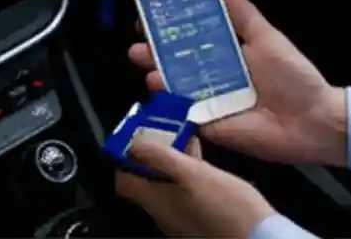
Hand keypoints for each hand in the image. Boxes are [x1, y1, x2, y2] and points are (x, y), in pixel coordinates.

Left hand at [116, 136, 275, 237]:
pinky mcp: (199, 218)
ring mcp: (181, 218)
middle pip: (144, 182)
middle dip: (150, 155)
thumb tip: (133, 144)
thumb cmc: (227, 206)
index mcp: (155, 202)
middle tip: (162, 131)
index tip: (136, 135)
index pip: (123, 180)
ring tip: (182, 138)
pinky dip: (187, 173)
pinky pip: (184, 192)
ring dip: (170, 162)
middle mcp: (163, 213)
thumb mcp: (194, 174)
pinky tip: (201, 159)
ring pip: (165, 185)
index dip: (124, 157)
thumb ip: (161, 158)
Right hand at [131, 0, 347, 166]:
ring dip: (158, 76)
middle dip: (155, 54)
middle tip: (138, 45)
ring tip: (146, 65)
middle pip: (178, 64)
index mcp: (229, 56)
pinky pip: (186, 115)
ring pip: (177, 88)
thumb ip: (247, 19)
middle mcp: (216, 78)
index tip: (150, 19)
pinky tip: (159, 92)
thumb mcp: (269, 41)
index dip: (172, 31)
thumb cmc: (294, 78)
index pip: (194, 40)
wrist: (311, 122)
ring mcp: (211, 103)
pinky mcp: (210, 126)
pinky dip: (170, 105)